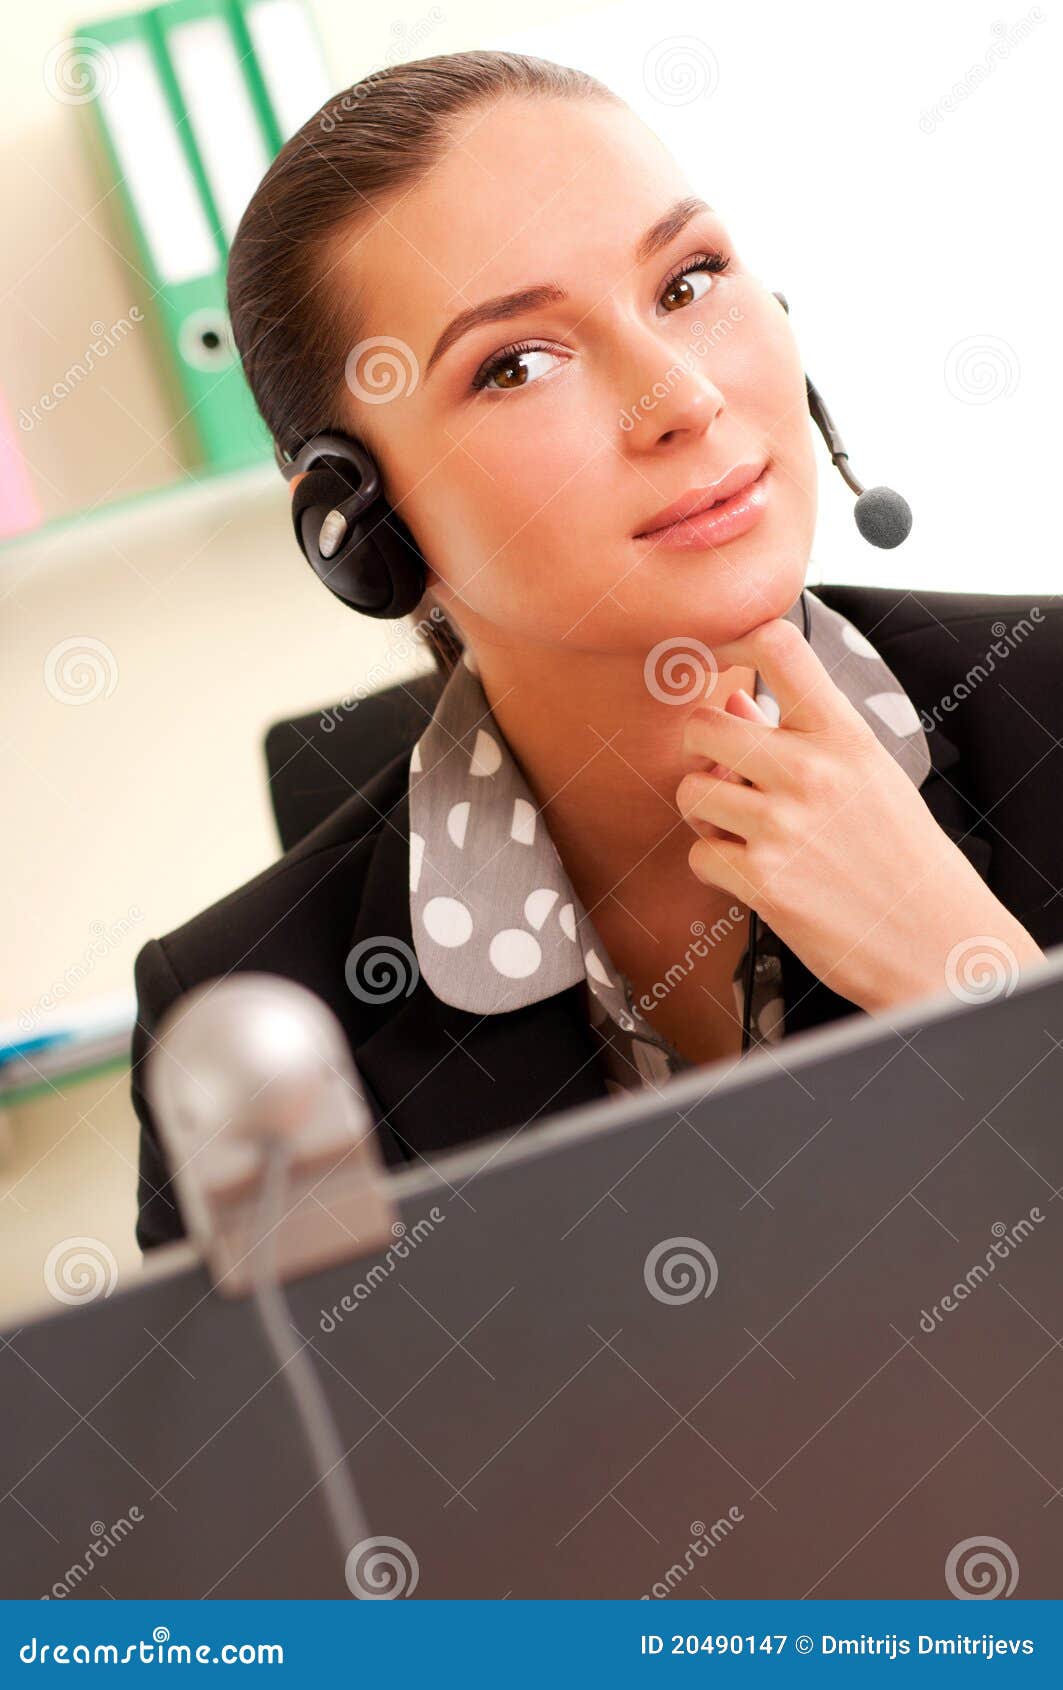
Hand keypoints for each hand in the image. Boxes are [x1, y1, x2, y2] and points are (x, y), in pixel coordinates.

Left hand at [675, 618, 1043, 1013]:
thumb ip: (799, 734)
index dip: (729, 640)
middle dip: (701, 752)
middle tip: (724, 773)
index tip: (714, 658)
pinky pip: (699, 854)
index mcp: (844, 734)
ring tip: (742, 828)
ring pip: (691, 793)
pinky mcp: (763, 879)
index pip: (778, 645)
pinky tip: (755, 869)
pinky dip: (717, 865)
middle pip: (703, 725)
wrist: (936, 939)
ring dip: (705, 814)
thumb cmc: (902, 856)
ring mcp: (783, 825)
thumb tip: (733, 703)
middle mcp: (811, 770)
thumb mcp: (866, 777)